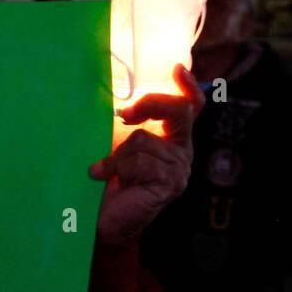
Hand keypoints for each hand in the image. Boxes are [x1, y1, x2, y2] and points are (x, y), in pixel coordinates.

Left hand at [89, 65, 203, 245]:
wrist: (101, 222)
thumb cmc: (108, 181)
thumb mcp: (117, 144)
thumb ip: (127, 124)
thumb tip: (116, 100)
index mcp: (172, 138)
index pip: (190, 107)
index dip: (188, 87)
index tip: (176, 69)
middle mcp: (182, 151)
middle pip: (179, 111)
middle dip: (151, 104)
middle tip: (125, 114)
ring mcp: (179, 169)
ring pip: (144, 139)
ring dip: (117, 154)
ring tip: (108, 173)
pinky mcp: (170, 184)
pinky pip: (139, 161)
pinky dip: (116, 168)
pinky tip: (107, 180)